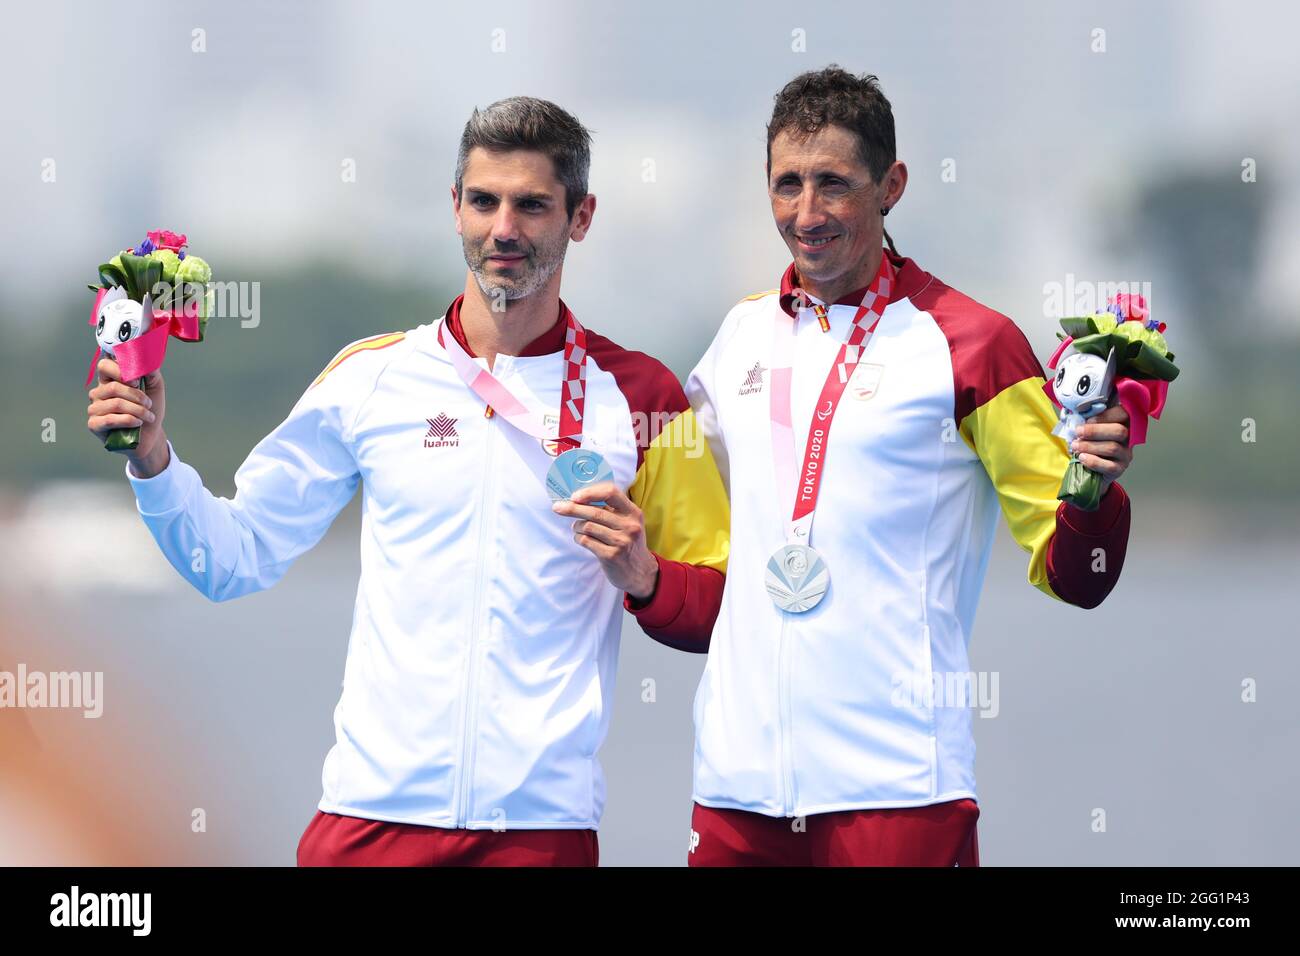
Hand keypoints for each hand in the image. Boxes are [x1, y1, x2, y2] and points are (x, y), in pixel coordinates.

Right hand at [87, 357, 169, 476]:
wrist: (151, 435)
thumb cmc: (150, 409)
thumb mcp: (154, 388)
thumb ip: (150, 372)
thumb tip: (147, 360)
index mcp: (109, 380)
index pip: (104, 365)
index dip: (121, 371)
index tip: (137, 381)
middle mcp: (98, 393)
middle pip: (113, 387)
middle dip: (137, 396)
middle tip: (148, 404)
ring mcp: (94, 409)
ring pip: (116, 404)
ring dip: (138, 411)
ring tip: (149, 416)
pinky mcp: (94, 425)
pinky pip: (110, 420)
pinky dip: (129, 421)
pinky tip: (138, 423)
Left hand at [551, 482, 658, 600]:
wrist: (640, 572)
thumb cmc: (628, 542)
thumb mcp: (628, 523)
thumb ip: (611, 510)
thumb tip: (578, 498)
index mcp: (633, 512)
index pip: (611, 492)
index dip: (590, 492)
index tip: (575, 496)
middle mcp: (630, 526)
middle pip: (595, 511)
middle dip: (572, 508)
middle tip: (558, 507)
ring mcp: (621, 541)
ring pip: (588, 526)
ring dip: (577, 526)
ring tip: (577, 528)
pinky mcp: (612, 556)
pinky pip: (586, 541)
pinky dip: (579, 538)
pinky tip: (581, 538)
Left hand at [1072, 403, 1131, 494]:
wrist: (1090, 469)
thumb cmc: (1089, 445)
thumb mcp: (1088, 430)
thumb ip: (1087, 422)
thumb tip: (1075, 416)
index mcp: (1122, 423)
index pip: (1122, 414)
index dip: (1104, 416)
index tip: (1086, 419)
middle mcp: (1128, 438)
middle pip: (1119, 431)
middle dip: (1095, 431)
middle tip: (1078, 432)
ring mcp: (1126, 454)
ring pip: (1113, 448)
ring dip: (1090, 446)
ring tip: (1075, 446)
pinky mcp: (1120, 469)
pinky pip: (1110, 466)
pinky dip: (1093, 461)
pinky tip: (1082, 458)